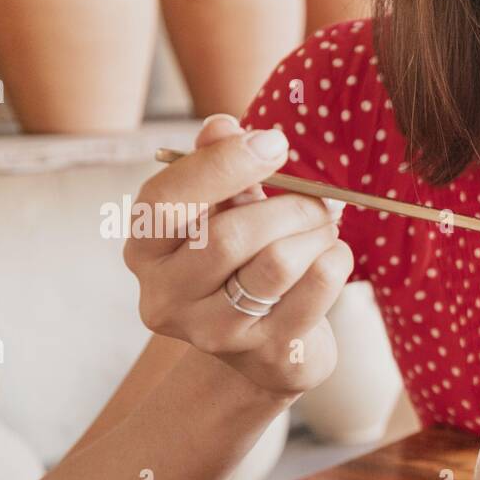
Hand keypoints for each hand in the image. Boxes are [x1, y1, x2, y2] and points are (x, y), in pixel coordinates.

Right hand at [123, 115, 352, 396]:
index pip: (167, 200)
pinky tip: (334, 255)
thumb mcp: (222, 212)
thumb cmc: (240, 265)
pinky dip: (333, 263)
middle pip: (228, 237)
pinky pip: (312, 294)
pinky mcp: (264, 354)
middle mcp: (165, 297)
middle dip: (287, 207)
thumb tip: (222, 125)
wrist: (264, 349)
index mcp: (144, 250)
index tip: (274, 143)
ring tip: (326, 225)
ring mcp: (212, 333)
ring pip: (275, 265)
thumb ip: (217, 168)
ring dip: (314, 234)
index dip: (223, 165)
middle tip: (321, 199)